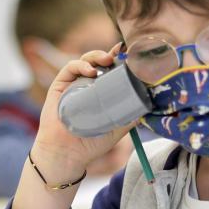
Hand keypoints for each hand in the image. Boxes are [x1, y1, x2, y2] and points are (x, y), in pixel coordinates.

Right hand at [29, 49, 135, 183]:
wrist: (67, 153)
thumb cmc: (90, 144)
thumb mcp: (117, 129)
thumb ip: (130, 117)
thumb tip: (149, 106)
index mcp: (101, 93)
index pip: (112, 71)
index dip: (120, 61)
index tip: (130, 54)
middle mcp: (88, 86)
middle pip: (99, 62)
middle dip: (110, 54)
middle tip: (120, 55)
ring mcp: (73, 84)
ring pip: (85, 61)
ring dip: (97, 56)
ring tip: (107, 60)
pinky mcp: (59, 85)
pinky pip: (69, 68)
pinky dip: (80, 65)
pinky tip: (90, 71)